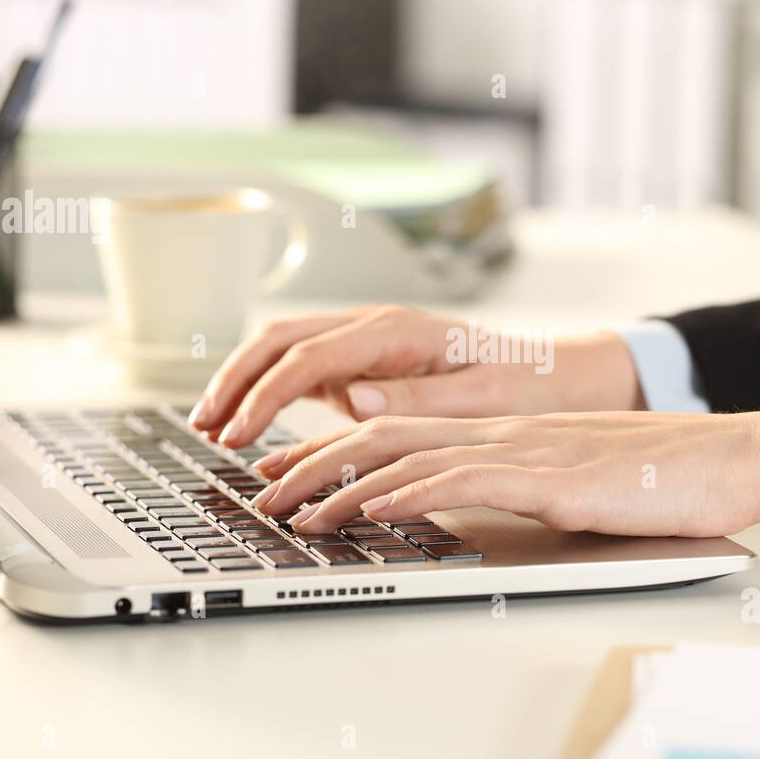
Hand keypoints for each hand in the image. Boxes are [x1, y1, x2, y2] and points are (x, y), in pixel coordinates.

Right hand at [189, 305, 644, 447]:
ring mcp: (365, 344)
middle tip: (204, 426)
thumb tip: (354, 395)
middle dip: (235, 379)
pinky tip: (246, 422)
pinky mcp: (364, 365)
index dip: (266, 393)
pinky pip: (303, 370)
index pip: (310, 355)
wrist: (555, 375)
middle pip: (281, 339)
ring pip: (283, 349)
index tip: (239, 431)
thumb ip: (419, 396)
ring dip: (242, 382)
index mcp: (398, 330)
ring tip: (208, 425)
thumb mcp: (483, 396)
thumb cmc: (526, 385)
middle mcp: (374, 327)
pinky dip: (268, 392)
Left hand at [250, 405, 759, 536]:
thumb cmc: (665, 477)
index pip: (399, 432)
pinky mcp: (555, 476)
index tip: (289, 474)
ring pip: (410, 455)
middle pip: (384, 435)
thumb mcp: (575, 481)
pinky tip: (374, 508)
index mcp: (504, 431)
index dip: (333, 450)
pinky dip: (411, 493)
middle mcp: (504, 431)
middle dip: (311, 463)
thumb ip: (520, 485)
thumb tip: (470, 510)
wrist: (737, 458)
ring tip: (292, 508)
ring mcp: (527, 449)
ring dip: (341, 482)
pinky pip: (467, 479)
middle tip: (261, 492)